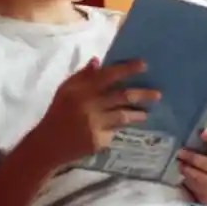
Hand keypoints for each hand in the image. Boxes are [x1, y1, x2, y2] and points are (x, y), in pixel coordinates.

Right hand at [32, 57, 158, 162]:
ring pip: (123, 116)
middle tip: (158, 94)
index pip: (108, 75)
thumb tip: (98, 61)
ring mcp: (95, 124)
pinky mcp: (99, 140)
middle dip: (143, 94)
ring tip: (145, 113)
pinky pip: (114, 131)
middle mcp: (90, 105)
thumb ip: (82, 76)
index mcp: (81, 90)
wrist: (48, 144)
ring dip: (138, 114)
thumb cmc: (58, 113)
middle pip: (122, 96)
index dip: (127, 69)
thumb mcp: (65, 90)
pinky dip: (117, 128)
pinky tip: (118, 128)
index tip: (144, 65)